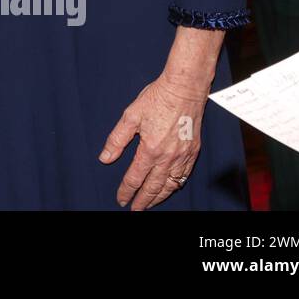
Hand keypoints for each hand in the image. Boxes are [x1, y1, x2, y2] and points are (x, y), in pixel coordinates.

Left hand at [99, 76, 208, 209]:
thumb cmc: (157, 99)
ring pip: (170, 185)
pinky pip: (184, 176)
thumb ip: (117, 140)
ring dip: (159, 197)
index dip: (126, 191)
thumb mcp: (130, 116)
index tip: (121, 199)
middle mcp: (168, 157)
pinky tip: (170, 188)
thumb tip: (105, 158)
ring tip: (150, 204)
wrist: (184, 89)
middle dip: (143, 201)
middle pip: (153, 187)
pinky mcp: (193, 152)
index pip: (135, 178)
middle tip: (135, 209)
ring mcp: (182, 156)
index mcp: (150, 149)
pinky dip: (175, 186)